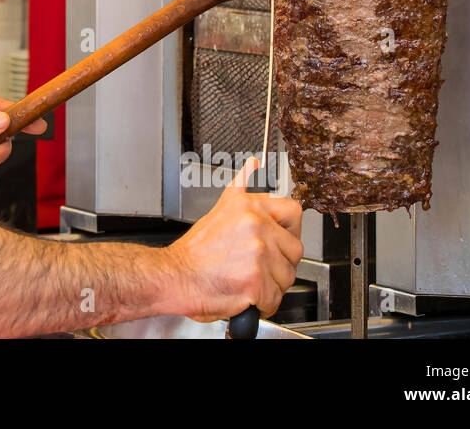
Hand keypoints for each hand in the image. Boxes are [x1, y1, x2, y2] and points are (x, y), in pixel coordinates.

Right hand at [163, 158, 302, 321]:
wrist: (175, 276)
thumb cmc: (194, 252)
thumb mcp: (217, 210)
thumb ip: (240, 189)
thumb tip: (253, 165)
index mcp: (248, 206)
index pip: (294, 212)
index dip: (290, 230)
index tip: (279, 239)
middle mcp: (256, 225)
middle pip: (295, 249)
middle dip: (280, 263)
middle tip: (257, 266)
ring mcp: (258, 253)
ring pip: (287, 276)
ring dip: (271, 285)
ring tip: (246, 279)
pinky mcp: (257, 280)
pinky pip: (275, 298)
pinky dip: (262, 303)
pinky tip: (245, 294)